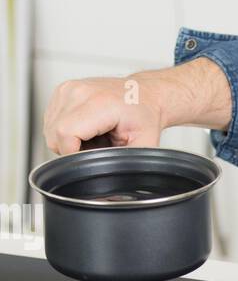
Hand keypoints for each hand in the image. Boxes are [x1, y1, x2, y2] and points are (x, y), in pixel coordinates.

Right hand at [43, 58, 231, 156]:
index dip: (72, 154)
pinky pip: (52, 120)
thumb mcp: (144, 146)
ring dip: (69, 139)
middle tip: (98, 146)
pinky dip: (67, 129)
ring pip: (50, 130)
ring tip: (94, 135)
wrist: (143, 93)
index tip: (89, 158)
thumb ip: (125, 166)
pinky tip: (87, 126)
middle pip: (54, 135)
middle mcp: (80, 92)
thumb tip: (114, 191)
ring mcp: (69, 89)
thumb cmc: (144, 115)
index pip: (64, 134)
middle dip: (72, 150)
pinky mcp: (62, 90)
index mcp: (100, 103)